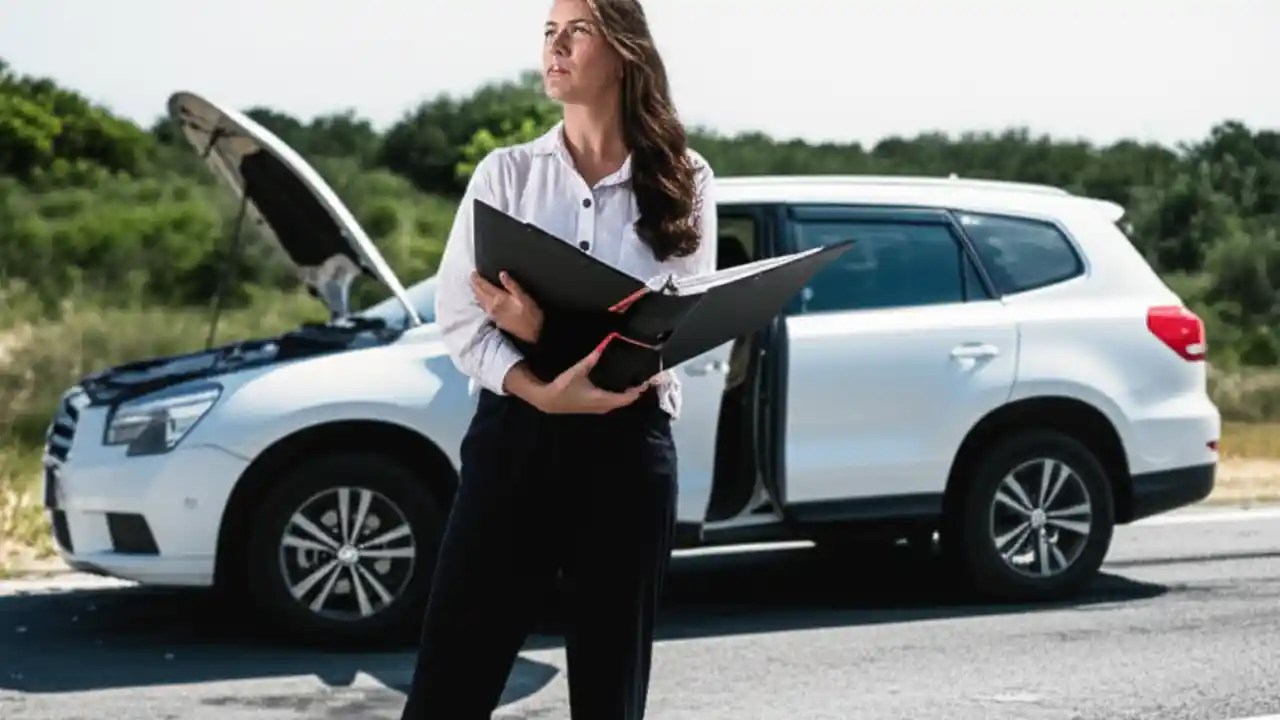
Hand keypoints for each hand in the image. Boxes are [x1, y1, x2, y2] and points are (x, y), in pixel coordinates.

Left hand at [471, 270, 542, 343]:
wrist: (531, 334)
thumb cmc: (531, 315)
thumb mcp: (524, 297)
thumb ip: (511, 285)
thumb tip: (502, 274)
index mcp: (499, 298)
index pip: (484, 286)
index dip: (478, 279)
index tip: (473, 272)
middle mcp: (492, 306)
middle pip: (479, 293)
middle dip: (475, 284)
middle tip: (472, 276)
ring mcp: (492, 314)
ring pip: (480, 301)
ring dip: (476, 292)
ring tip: (474, 285)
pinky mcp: (494, 319)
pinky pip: (483, 307)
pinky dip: (480, 300)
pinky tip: (481, 299)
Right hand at [533, 349, 648, 414]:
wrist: (548, 400)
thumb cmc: (563, 387)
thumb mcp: (577, 371)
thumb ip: (590, 359)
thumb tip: (602, 346)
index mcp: (601, 399)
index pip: (625, 398)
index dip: (637, 391)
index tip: (646, 382)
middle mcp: (602, 406)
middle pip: (623, 402)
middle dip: (633, 392)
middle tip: (641, 379)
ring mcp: (597, 408)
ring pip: (616, 403)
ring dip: (625, 395)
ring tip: (632, 382)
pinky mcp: (591, 407)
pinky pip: (610, 402)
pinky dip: (617, 396)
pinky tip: (617, 386)